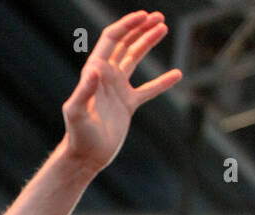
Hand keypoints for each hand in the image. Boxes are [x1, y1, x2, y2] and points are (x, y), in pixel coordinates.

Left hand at [62, 10, 181, 172]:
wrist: (85, 158)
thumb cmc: (78, 136)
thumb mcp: (77, 113)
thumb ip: (84, 91)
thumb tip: (95, 69)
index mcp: (94, 73)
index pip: (110, 40)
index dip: (126, 26)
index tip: (144, 16)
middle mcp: (105, 78)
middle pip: (123, 45)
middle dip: (139, 29)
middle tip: (158, 17)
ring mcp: (117, 90)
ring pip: (134, 59)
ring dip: (147, 43)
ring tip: (163, 28)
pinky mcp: (127, 105)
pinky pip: (148, 89)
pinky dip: (162, 82)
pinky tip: (177, 74)